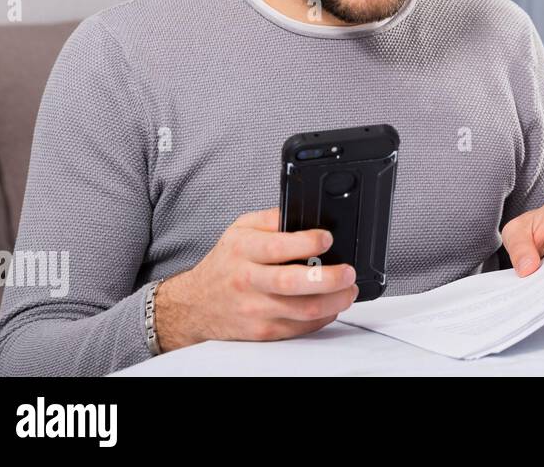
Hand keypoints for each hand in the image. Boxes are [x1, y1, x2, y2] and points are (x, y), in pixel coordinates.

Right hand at [153, 207, 357, 351]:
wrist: (195, 304)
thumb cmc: (224, 264)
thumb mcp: (241, 229)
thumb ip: (273, 218)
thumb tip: (306, 213)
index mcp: (243, 250)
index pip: (277, 247)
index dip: (308, 243)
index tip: (328, 239)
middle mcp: (248, 281)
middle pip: (293, 283)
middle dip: (329, 278)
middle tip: (348, 272)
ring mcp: (255, 309)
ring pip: (302, 310)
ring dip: (335, 301)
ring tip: (348, 290)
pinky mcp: (262, 331)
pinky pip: (300, 328)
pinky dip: (323, 317)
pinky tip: (331, 305)